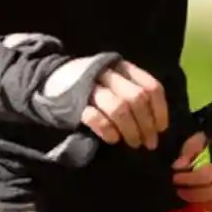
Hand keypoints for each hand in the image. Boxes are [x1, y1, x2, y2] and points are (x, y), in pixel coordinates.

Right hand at [43, 57, 167, 148]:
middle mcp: (109, 74)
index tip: (161, 129)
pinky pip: (96, 117)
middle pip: (137, 98)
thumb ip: (132, 95)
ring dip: (131, 129)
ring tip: (133, 143)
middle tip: (149, 142)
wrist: (50, 79)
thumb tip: (155, 125)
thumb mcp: (114, 82)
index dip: (160, 110)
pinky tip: (113, 139)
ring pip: (119, 107)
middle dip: (147, 124)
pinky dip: (108, 130)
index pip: (151, 86)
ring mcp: (91, 87)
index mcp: (123, 67)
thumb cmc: (91, 87)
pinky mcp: (75, 102)